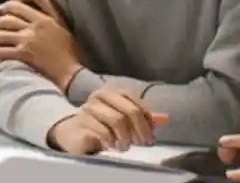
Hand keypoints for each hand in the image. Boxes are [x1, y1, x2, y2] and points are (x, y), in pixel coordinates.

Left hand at [0, 0, 82, 88]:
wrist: (72, 74)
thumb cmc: (70, 54)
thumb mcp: (64, 29)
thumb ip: (51, 17)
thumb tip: (33, 11)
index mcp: (48, 18)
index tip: (4, 8)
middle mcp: (37, 25)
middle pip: (8, 15)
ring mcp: (29, 39)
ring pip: (0, 33)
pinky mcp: (23, 54)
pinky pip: (1, 51)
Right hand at [47, 89, 168, 154]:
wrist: (75, 133)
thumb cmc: (103, 125)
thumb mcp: (125, 121)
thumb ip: (144, 118)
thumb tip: (165, 118)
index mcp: (113, 92)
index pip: (135, 102)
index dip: (146, 120)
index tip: (150, 136)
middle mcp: (100, 96)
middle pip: (129, 111)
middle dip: (140, 130)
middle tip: (143, 143)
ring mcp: (90, 108)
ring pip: (117, 120)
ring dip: (125, 137)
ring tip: (126, 146)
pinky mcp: (83, 121)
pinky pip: (103, 131)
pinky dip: (112, 141)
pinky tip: (112, 146)